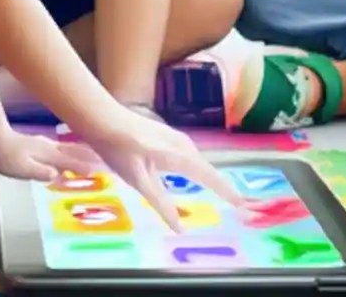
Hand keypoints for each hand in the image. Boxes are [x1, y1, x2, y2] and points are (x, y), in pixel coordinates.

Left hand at [0, 129, 101, 181]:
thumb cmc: (7, 158)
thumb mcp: (21, 169)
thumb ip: (39, 172)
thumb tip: (55, 175)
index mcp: (47, 154)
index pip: (70, 161)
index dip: (85, 166)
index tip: (101, 170)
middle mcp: (51, 147)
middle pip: (76, 151)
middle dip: (93, 156)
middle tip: (110, 160)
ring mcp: (48, 144)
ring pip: (72, 148)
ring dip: (87, 152)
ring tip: (101, 155)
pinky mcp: (44, 144)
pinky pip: (66, 147)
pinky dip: (77, 150)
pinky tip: (78, 152)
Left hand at [76, 108, 240, 232]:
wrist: (102, 117)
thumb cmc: (118, 149)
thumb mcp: (138, 181)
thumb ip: (161, 203)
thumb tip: (180, 228)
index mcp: (180, 156)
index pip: (210, 177)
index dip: (227, 191)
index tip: (243, 204)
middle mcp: (183, 144)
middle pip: (205, 168)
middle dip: (220, 185)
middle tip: (235, 203)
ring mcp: (174, 136)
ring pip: (196, 160)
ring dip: (207, 175)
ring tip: (219, 191)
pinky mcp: (166, 134)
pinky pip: (187, 154)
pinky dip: (194, 167)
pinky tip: (187, 173)